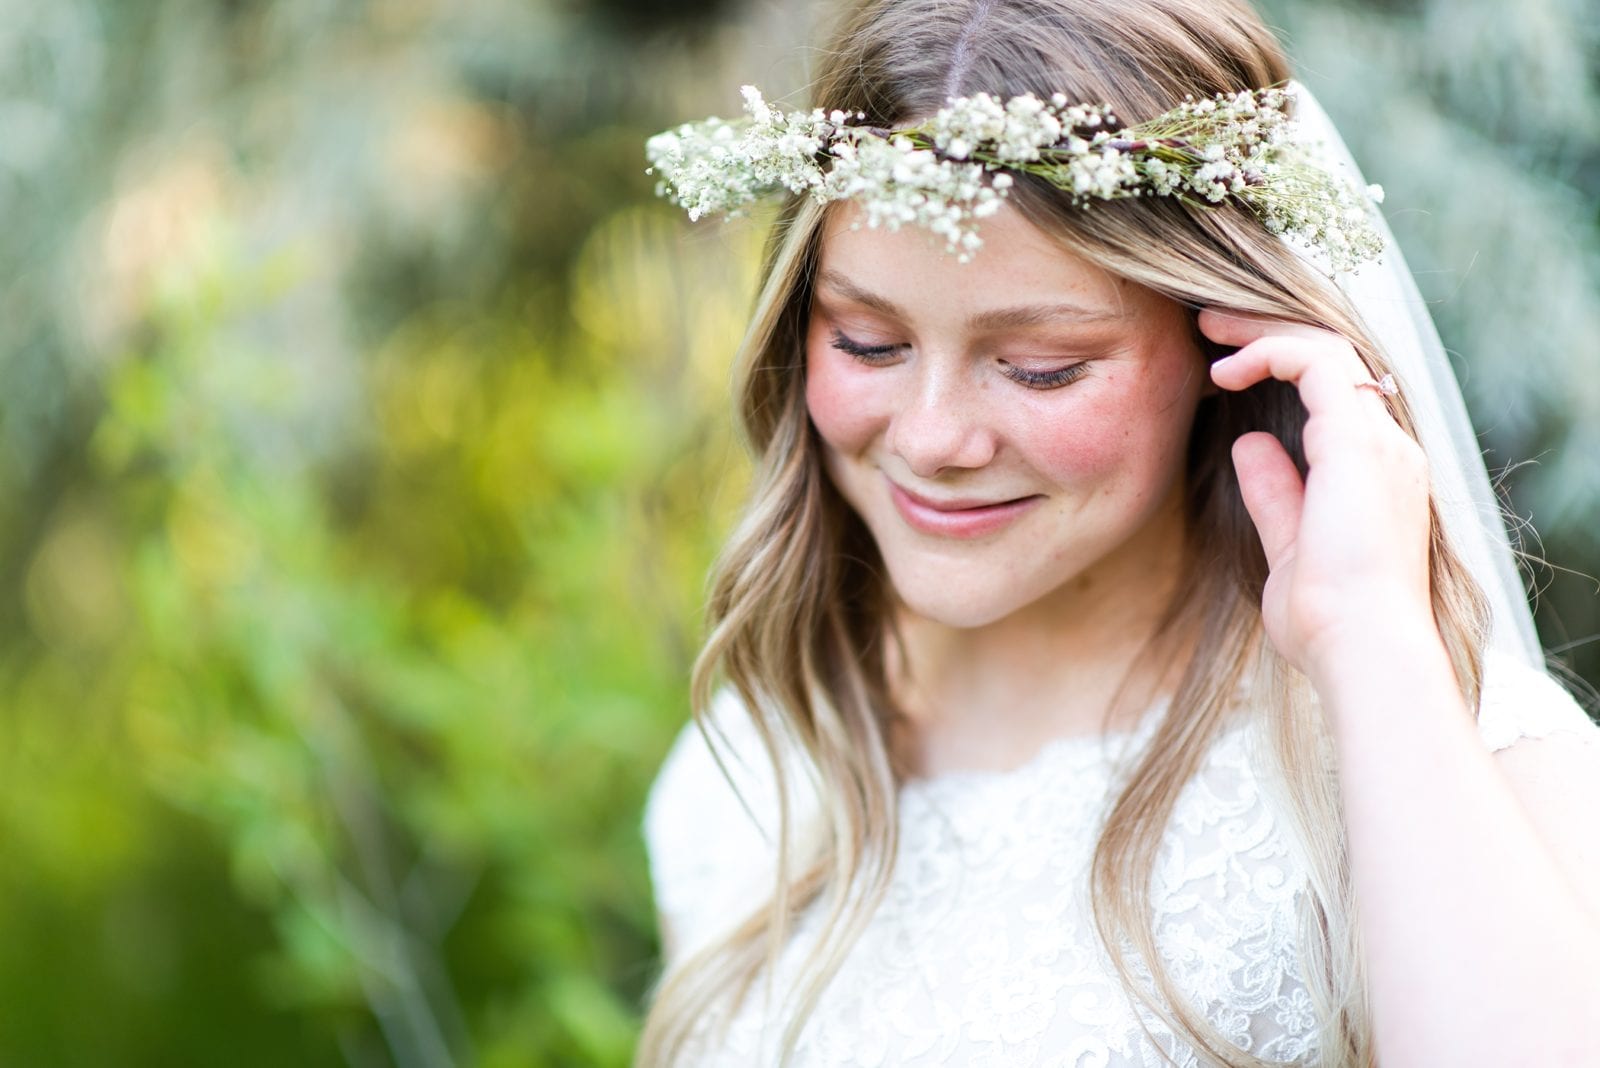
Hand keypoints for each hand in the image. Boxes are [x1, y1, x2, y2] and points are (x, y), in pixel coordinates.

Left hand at [1198, 307, 1438, 682]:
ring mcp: (1380, 442)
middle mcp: (1387, 449)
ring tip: (1208, 327)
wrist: (1362, 649)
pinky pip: (1316, 363)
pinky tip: (1226, 369)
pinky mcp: (1358, 441)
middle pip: (1333, 359)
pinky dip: (1270, 352)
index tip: (1222, 367)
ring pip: (1327, 347)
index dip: (1281, 366)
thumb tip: (1250, 443)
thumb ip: (1274, 491)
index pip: (1336, 395)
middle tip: (1210, 323)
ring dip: (1263, 330)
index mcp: (1376, 474)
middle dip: (1269, 332)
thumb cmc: (1327, 622)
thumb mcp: (1287, 545)